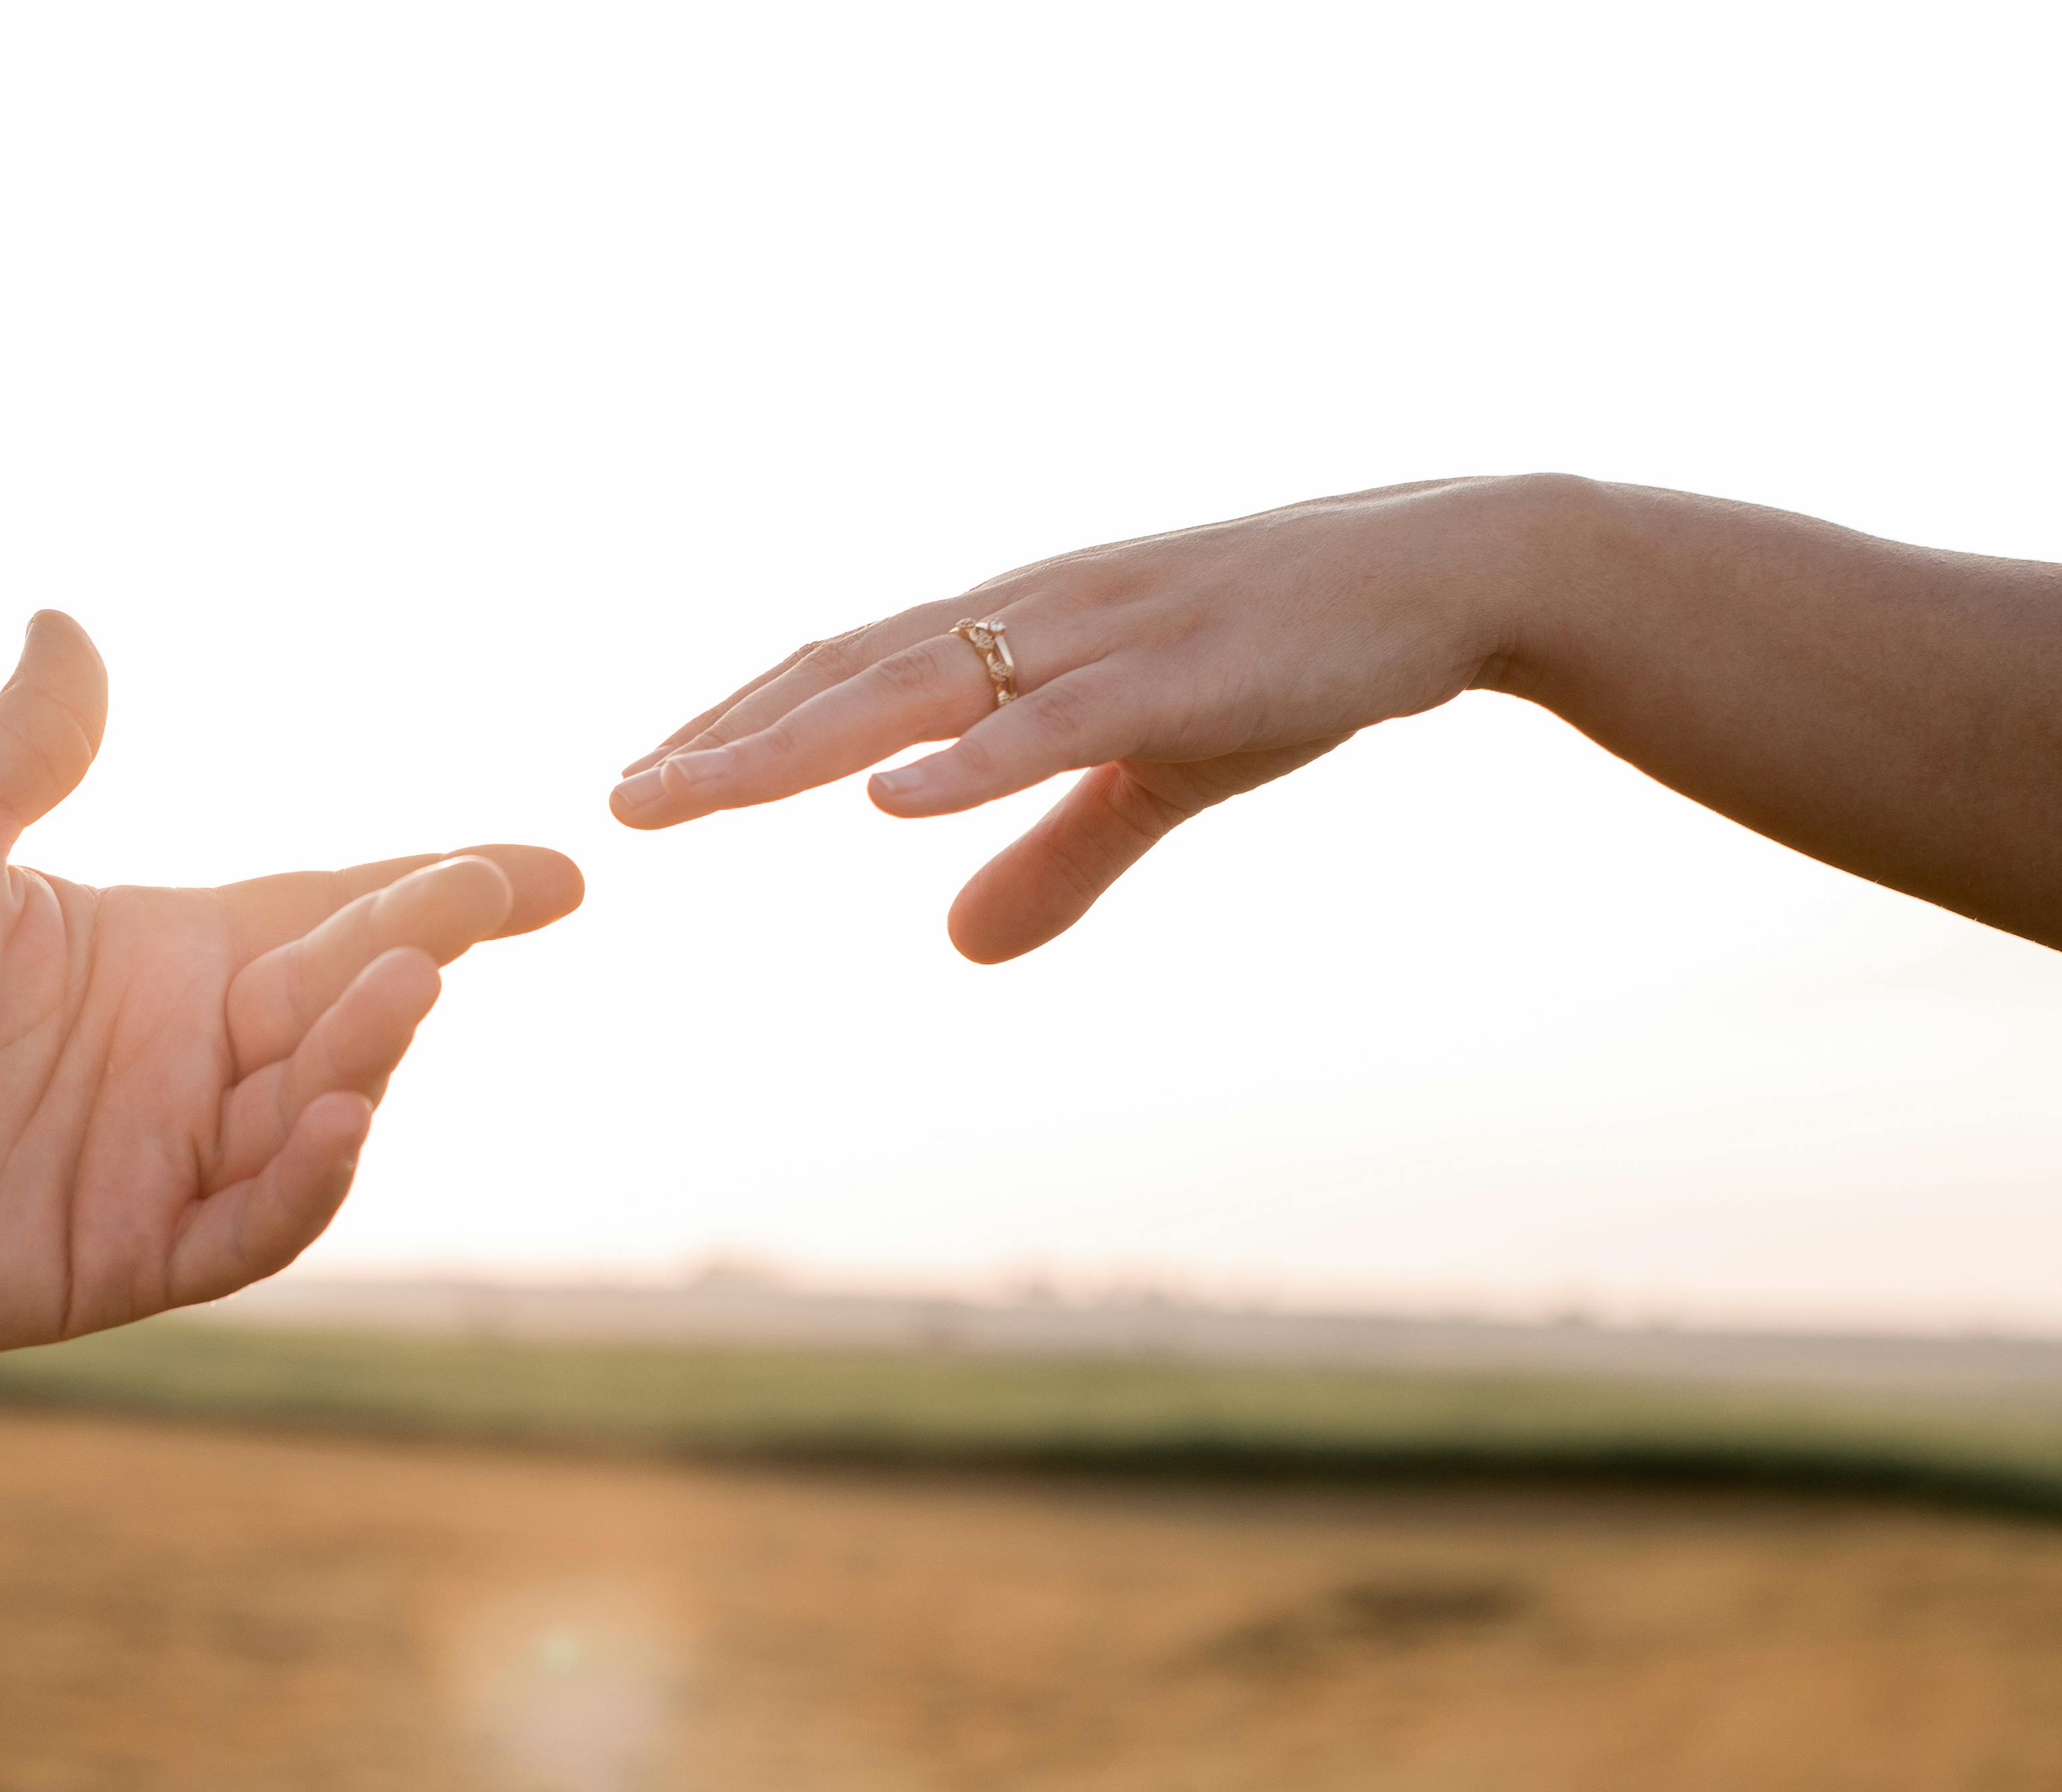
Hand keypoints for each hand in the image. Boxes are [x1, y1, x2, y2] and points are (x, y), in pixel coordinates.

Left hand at [0, 613, 579, 1357]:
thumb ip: (21, 743)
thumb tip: (66, 622)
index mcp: (160, 953)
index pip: (332, 911)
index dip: (442, 892)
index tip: (550, 867)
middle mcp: (184, 1057)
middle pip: (342, 1003)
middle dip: (419, 953)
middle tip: (475, 909)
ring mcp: (161, 1161)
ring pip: (315, 1113)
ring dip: (371, 1058)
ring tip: (400, 991)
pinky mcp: (124, 1255)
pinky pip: (248, 1225)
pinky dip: (304, 1182)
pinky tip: (331, 1122)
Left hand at [608, 479, 1546, 961]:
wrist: (1441, 572)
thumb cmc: (1284, 659)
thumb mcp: (1151, 775)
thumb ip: (1052, 858)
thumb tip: (957, 949)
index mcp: (1013, 633)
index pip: (839, 672)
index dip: (736, 724)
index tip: (641, 783)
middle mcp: (1030, 617)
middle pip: (844, 677)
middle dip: (726, 740)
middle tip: (620, 802)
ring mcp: (1098, 638)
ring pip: (919, 694)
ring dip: (799, 744)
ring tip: (700, 791)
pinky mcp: (1178, 676)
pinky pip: (1054, 725)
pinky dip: (968, 763)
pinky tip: (891, 801)